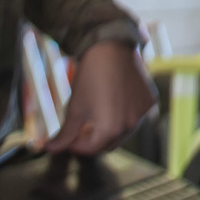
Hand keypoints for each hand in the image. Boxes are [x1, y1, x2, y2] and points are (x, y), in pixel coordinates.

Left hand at [48, 40, 155, 154]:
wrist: (110, 48)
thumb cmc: (90, 78)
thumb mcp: (74, 108)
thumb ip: (64, 134)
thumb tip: (49, 149)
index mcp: (109, 130)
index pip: (90, 150)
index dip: (75, 145)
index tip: (68, 138)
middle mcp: (129, 126)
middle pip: (108, 144)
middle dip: (93, 140)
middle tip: (80, 128)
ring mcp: (142, 114)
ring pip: (123, 132)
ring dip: (110, 129)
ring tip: (96, 114)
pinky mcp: (149, 102)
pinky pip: (136, 117)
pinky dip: (125, 116)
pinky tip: (114, 102)